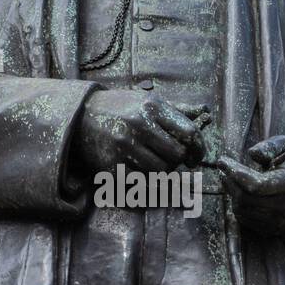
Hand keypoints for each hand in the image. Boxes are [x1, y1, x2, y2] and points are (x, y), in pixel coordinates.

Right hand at [74, 89, 206, 175]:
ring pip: (161, 171)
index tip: (195, 156)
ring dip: (162, 172)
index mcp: (152, 107)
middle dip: (178, 161)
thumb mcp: (146, 101)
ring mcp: (124, 146)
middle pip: (177, 155)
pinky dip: (146, 182)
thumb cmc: (120, 108)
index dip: (198, 148)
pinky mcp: (112, 165)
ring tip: (153, 163)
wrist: (80, 116)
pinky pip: (142, 183)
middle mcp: (139, 125)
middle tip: (171, 160)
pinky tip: (141, 173)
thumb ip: (176, 109)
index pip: (189, 133)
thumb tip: (204, 111)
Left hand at [217, 136, 284, 235]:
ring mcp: (281, 220)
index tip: (222, 161)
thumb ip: (268, 146)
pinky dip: (238, 205)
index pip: (256, 185)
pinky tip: (240, 192)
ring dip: (232, 193)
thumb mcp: (284, 144)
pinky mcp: (274, 228)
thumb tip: (251, 153)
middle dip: (230, 182)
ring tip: (231, 179)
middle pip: (246, 199)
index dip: (235, 173)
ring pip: (242, 210)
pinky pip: (245, 219)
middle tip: (224, 170)